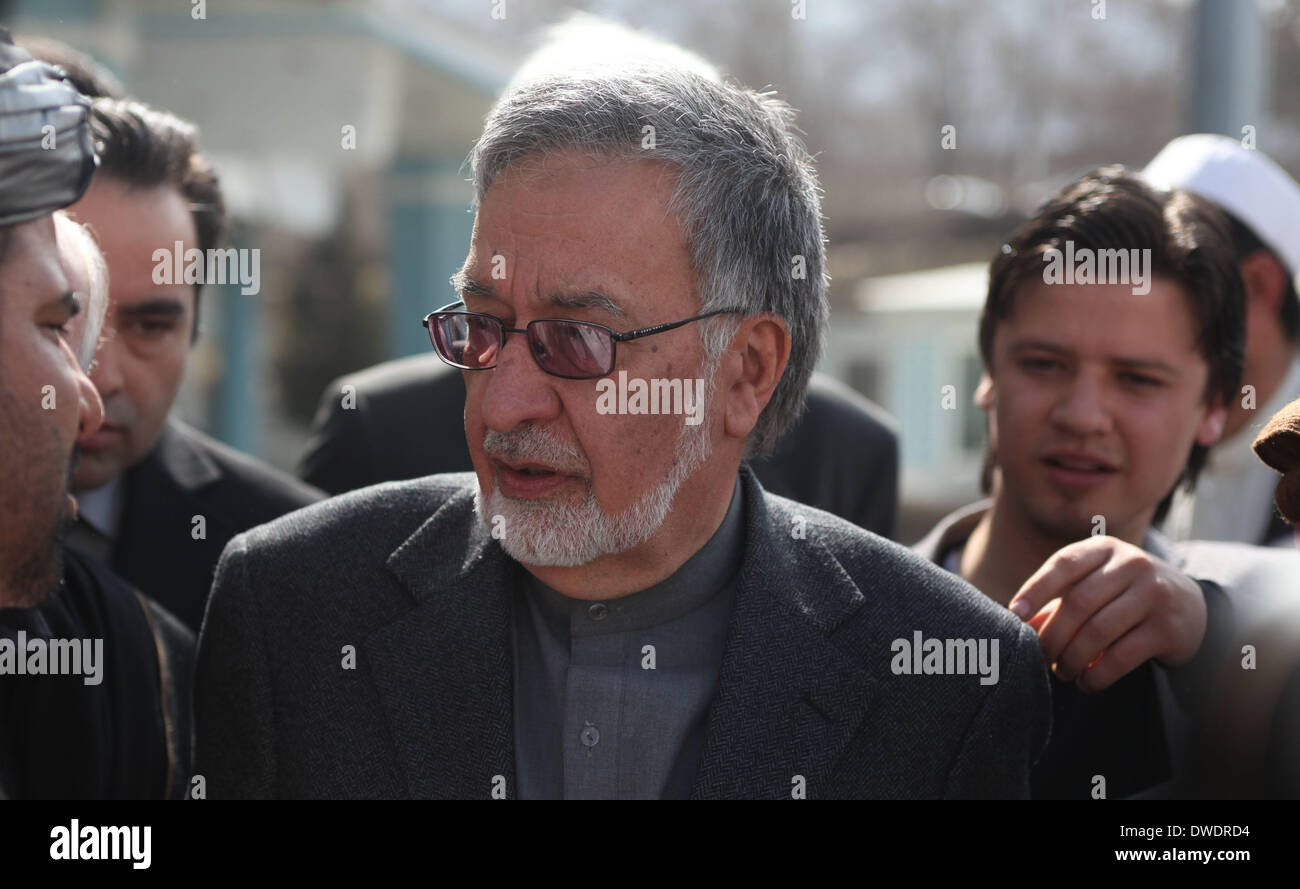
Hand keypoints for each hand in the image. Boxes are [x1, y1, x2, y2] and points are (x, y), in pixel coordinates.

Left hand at [1008, 536, 1206, 692]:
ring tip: (1062, 672)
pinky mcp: (1168, 627)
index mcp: (1105, 549)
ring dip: (1072, 659)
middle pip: (1078, 602)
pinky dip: (1097, 674)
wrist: (1189, 606)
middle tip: (1041, 657)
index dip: (1036, 588)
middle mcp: (1132, 564)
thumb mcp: (1094, 586)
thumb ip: (1058, 600)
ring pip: (1098, 632)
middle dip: (1052, 635)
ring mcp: (1154, 594)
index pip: (1064, 564)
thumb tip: (1019, 623)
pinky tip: (1086, 682)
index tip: (1015, 613)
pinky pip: (1122, 656)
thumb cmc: (1123, 595)